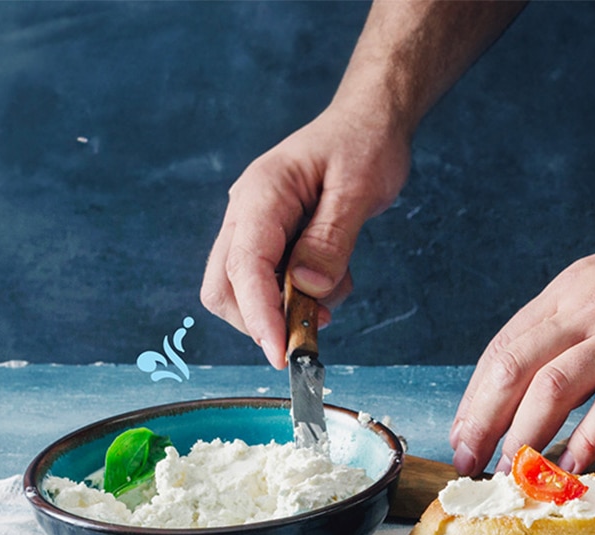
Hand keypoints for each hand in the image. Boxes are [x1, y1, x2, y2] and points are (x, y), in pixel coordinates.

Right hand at [200, 106, 409, 367]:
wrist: (369, 122)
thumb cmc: (364, 144)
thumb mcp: (359, 189)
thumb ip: (332, 239)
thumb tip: (307, 287)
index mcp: (262, 194)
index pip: (245, 266)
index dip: (260, 315)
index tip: (282, 353)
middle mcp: (247, 213)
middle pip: (225, 287)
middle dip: (263, 320)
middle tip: (314, 331)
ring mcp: (256, 227)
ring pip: (245, 290)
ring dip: (286, 309)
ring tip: (337, 288)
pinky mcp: (272, 240)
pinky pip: (272, 283)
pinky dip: (300, 296)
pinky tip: (335, 277)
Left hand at [448, 211, 594, 475]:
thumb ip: (573, 322)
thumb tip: (537, 372)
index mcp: (569, 293)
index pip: (504, 347)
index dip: (476, 397)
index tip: (463, 433)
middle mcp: (587, 311)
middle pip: (515, 369)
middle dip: (483, 421)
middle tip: (469, 461)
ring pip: (553, 388)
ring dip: (525, 436)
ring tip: (511, 472)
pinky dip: (587, 440)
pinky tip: (573, 466)